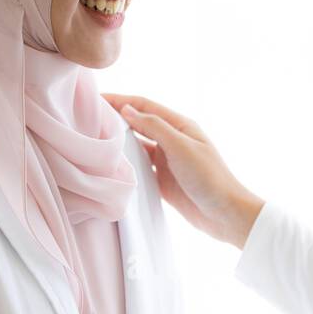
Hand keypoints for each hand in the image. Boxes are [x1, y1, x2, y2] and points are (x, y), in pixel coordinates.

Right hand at [102, 93, 264, 248]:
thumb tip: (127, 109)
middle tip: (86, 118)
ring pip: (137, 146)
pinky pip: (140, 168)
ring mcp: (167, 161)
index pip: (144, 106)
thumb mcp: (181, 147)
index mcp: (180, 126)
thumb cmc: (209, 177)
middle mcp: (172, 140)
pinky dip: (126, 165)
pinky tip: (109, 165)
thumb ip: (154, 127)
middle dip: (115, 118)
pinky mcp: (163, 181)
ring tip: (93, 140)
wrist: (225, 215)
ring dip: (119, 142)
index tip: (95, 98)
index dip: (120, 100)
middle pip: (139, 124)